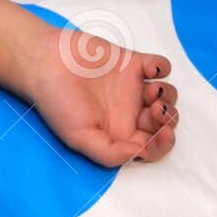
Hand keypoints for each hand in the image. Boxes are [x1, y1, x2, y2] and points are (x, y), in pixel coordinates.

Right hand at [22, 22, 178, 165]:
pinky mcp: (134, 64)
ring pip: (168, 96)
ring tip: (149, 89)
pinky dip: (162, 67)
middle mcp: (129, 114)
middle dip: (167, 119)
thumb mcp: (78, 138)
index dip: (163, 144)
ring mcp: (133, 89)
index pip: (152, 147)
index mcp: (119, 135)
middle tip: (154, 109)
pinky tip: (148, 69)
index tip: (161, 134)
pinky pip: (161, 66)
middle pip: (165, 123)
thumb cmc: (58, 103)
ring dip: (167, 95)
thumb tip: (139, 153)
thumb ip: (109, 153)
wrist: (48, 63)